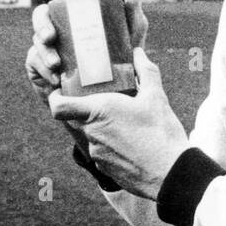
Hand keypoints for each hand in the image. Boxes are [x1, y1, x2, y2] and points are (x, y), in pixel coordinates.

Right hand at [25, 0, 148, 153]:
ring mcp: (48, 47)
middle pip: (41, 15)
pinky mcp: (40, 67)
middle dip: (42, 23)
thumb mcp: (130, 44)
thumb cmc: (120, 65)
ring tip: (56, 65)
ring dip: (43, 51)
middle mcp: (59, 27)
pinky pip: (34, 62)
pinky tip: (54, 79)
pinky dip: (43, 70)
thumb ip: (134, 22)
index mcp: (76, 16)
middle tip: (51, 36)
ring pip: (37, 40)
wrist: (110, 100)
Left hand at [49, 47, 188, 199]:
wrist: (170, 173)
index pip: (58, 106)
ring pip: (91, 137)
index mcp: (98, 111)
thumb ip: (145, 71)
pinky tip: (130, 145)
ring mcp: (97, 154)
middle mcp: (91, 133)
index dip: (54, 98)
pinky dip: (111, 147)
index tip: (60, 92)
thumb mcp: (156, 97)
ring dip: (101, 130)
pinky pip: (101, 153)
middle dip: (85, 111)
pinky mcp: (106, 169)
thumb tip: (139, 52)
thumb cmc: (161, 133)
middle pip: (75, 120)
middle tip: (101, 103)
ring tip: (122, 125)